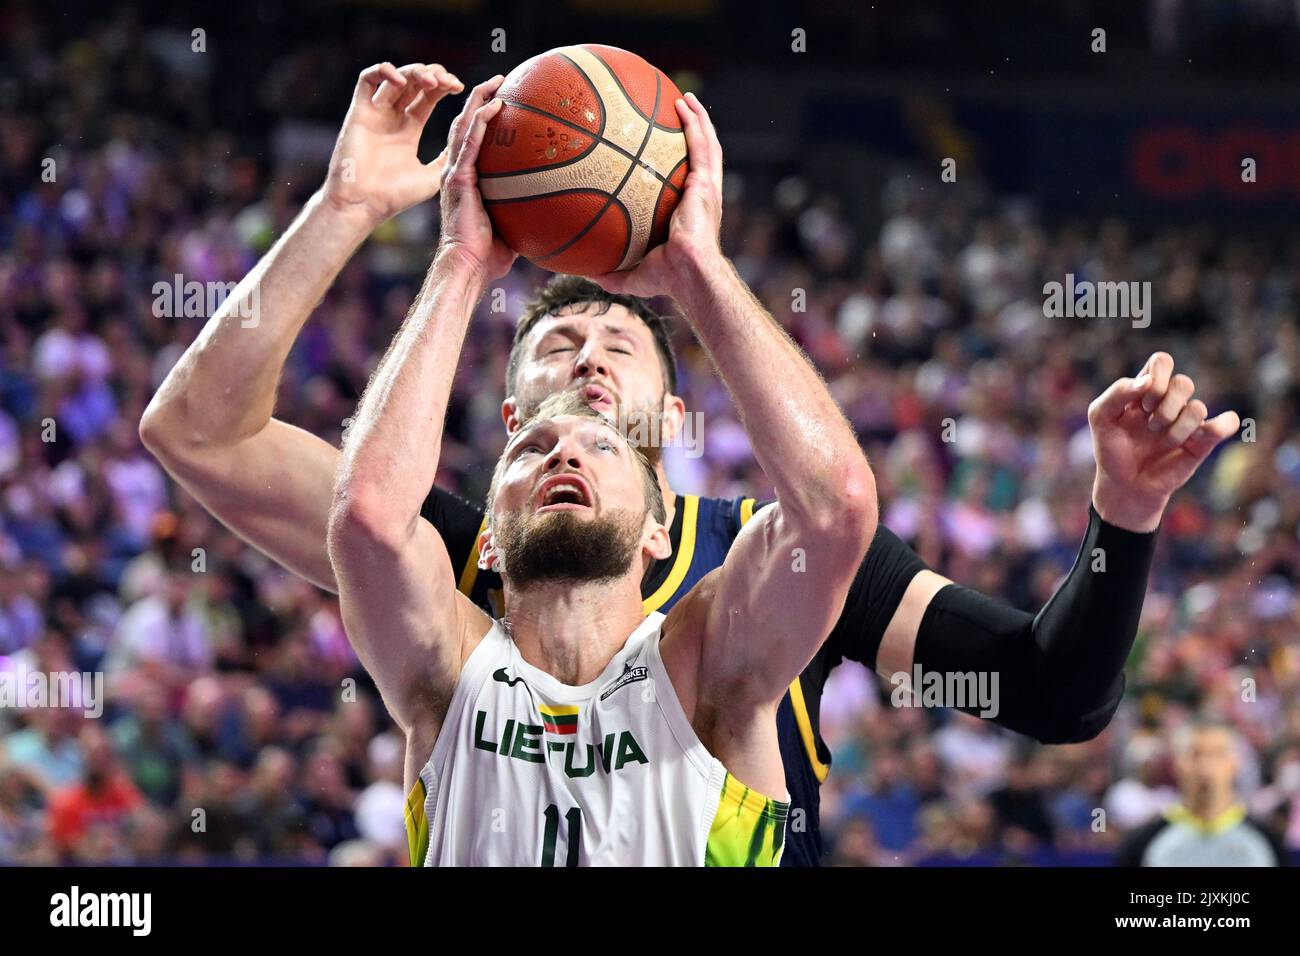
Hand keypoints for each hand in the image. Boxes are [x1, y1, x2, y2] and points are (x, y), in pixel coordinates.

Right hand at [322, 62, 463, 227]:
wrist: (364, 205)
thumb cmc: (394, 197)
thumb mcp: (431, 176)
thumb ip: (447, 157)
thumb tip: (469, 145)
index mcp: (408, 129)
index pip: (428, 97)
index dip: (444, 86)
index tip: (460, 88)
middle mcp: (391, 117)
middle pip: (414, 83)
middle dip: (435, 76)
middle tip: (451, 83)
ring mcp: (375, 113)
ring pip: (395, 76)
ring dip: (416, 72)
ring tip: (432, 82)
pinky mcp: (358, 112)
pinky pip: (366, 79)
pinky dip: (384, 71)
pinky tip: (402, 80)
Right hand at [436, 75, 515, 281]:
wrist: (469, 267)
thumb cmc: (491, 256)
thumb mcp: (516, 228)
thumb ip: (529, 214)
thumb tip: (559, 213)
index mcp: (468, 181)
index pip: (475, 142)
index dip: (486, 120)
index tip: (507, 103)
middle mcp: (458, 172)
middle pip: (467, 125)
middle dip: (482, 99)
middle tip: (502, 81)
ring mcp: (455, 173)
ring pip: (464, 126)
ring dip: (480, 99)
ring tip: (497, 81)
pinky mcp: (457, 178)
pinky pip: (469, 143)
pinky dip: (480, 121)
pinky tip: (494, 105)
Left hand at [587, 92, 723, 296]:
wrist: (688, 274)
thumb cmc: (667, 279)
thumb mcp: (632, 275)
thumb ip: (611, 273)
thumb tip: (584, 275)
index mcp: (689, 213)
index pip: (686, 183)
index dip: (680, 165)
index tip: (665, 151)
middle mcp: (701, 197)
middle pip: (700, 158)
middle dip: (693, 134)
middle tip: (678, 113)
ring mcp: (707, 188)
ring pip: (707, 144)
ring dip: (699, 119)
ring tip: (686, 100)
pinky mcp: (706, 183)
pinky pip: (701, 144)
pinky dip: (696, 122)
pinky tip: (684, 104)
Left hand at [1088, 351, 1239, 530]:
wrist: (1123, 484)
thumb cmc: (1111, 448)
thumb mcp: (1100, 417)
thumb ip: (1117, 392)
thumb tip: (1148, 381)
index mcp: (1148, 389)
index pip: (1162, 362)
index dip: (1155, 378)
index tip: (1141, 403)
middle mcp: (1171, 401)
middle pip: (1183, 382)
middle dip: (1164, 406)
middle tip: (1150, 425)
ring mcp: (1188, 421)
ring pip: (1198, 408)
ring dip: (1176, 428)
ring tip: (1162, 441)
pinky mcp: (1203, 442)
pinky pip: (1227, 423)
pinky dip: (1221, 426)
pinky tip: (1198, 437)